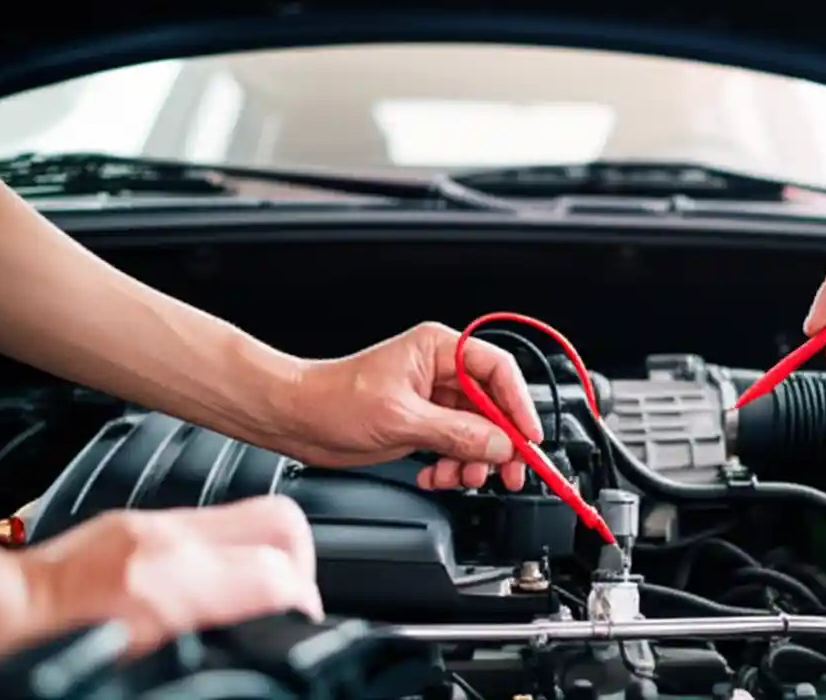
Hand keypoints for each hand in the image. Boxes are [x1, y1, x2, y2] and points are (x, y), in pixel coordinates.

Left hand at [0, 497, 320, 679]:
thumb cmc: (46, 655)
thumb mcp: (141, 666)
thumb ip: (211, 638)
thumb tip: (262, 639)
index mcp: (168, 589)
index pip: (279, 574)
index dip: (306, 602)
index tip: (302, 623)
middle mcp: (168, 544)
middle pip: (282, 524)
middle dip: (305, 563)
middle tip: (294, 600)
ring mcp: (155, 524)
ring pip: (252, 514)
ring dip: (272, 552)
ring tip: (263, 590)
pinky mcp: (141, 520)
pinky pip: (212, 521)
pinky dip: (233, 549)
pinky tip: (220, 579)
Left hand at [285, 322, 541, 490]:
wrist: (297, 419)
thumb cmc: (333, 400)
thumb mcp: (401, 418)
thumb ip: (457, 432)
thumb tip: (499, 444)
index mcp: (439, 349)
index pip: (498, 371)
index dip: (519, 405)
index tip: (528, 438)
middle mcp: (441, 371)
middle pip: (493, 406)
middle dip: (499, 443)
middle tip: (506, 473)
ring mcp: (433, 399)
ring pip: (476, 432)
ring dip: (472, 461)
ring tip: (457, 477)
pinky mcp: (423, 424)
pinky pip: (455, 447)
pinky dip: (451, 465)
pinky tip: (435, 475)